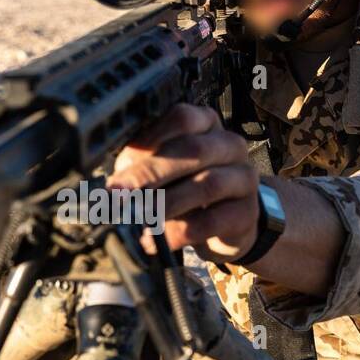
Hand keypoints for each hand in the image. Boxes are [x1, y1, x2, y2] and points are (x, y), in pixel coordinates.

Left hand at [106, 103, 259, 261]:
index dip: (150, 139)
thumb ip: (142, 168)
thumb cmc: (188, 187)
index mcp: (205, 123)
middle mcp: (229, 144)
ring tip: (140, 219)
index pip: (181, 118)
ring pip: (206, 184)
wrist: (228, 223)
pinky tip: (157, 242)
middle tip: (120, 194)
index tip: (121, 163)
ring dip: (166, 204)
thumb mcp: (165, 170)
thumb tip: (113, 187)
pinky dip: (179, 233)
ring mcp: (244, 177)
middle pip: (192, 150)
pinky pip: (212, 220)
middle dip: (150, 173)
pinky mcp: (247, 212)